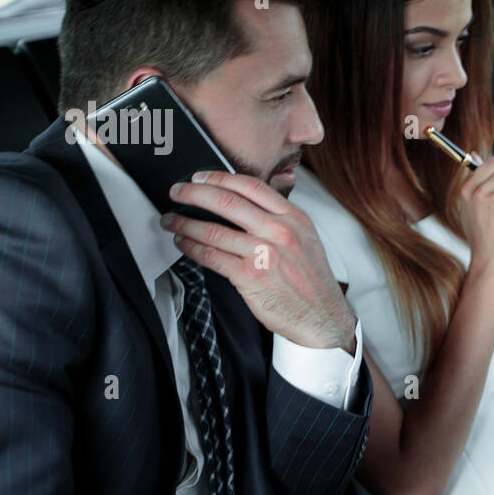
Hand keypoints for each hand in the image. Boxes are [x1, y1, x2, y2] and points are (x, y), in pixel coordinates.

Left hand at [160, 171, 354, 350]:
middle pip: (227, 201)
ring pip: (213, 230)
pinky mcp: (250, 277)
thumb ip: (279, 218)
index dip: (219, 177)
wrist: (322, 316)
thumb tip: (243, 203)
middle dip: (193, 193)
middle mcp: (280, 232)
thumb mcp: (305, 238)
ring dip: (184, 223)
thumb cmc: (312, 281)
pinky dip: (192, 248)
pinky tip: (184, 244)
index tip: (200, 177)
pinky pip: (212, 257)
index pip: (251, 186)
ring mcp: (264, 254)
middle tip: (177, 192)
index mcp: (294, 218)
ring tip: (171, 221)